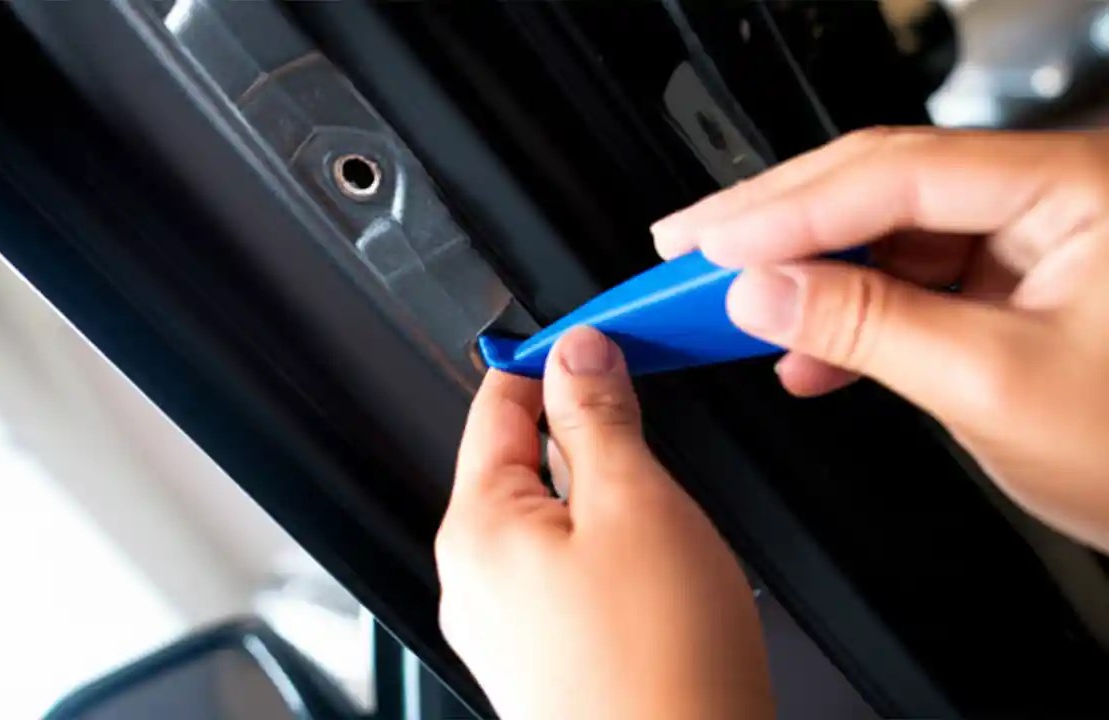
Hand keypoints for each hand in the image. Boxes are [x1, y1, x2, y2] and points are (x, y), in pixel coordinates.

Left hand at [436, 327, 771, 719]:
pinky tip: (651, 576)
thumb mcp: (636, 504)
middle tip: (643, 424)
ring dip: (598, 497)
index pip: (496, 406)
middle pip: (519, 462)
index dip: (547, 361)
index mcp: (477, 527)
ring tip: (658, 517)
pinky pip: (561, 576)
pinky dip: (603, 554)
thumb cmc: (659, 667)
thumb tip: (578, 355)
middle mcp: (472, 579)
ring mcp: (503, 625)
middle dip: (581, 434)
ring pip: (547, 521)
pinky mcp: (541, 659)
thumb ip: (598, 418)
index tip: (592, 340)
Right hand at [653, 127, 1108, 551]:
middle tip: (688, 250)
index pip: (894, 175)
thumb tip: (764, 288)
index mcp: (1075, 187)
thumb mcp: (990, 386)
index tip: (707, 244)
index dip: (785, 209)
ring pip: (888, 232)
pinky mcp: (1021, 278)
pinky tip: (809, 351)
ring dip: (808, 276)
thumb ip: (866, 325)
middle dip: (778, 225)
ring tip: (733, 310)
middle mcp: (1055, 193)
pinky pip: (914, 277)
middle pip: (881, 186)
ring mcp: (1038, 235)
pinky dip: (853, 314)